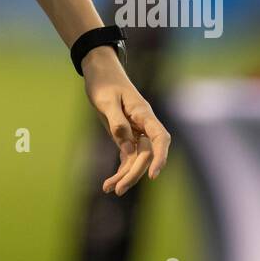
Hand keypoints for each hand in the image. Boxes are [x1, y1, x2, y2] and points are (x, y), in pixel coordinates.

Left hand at [81, 50, 170, 194]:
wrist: (99, 70)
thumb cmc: (103, 82)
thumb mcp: (106, 100)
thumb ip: (117, 122)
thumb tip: (127, 147)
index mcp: (143, 113)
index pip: (160, 138)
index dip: (160, 157)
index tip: (153, 174)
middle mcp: (143, 125)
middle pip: (146, 154)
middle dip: (134, 173)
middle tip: (117, 190)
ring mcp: (135, 131)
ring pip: (137, 158)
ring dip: (126, 175)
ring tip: (109, 189)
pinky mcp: (126, 135)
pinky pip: (127, 156)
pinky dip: (120, 169)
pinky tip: (109, 183)